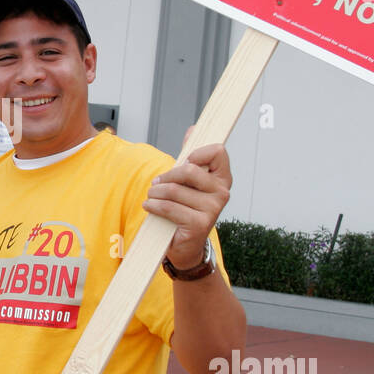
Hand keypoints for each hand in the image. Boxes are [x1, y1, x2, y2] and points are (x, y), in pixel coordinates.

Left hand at [144, 131, 231, 270]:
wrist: (186, 244)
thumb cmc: (186, 208)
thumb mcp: (189, 181)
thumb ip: (192, 156)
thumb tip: (193, 129)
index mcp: (223, 178)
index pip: (218, 152)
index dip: (198, 153)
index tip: (185, 162)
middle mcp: (222, 193)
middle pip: (189, 170)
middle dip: (167, 176)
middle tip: (156, 184)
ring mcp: (213, 209)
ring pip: (174, 190)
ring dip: (155, 193)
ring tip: (152, 197)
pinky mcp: (199, 224)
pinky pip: (169, 207)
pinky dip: (154, 206)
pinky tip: (150, 206)